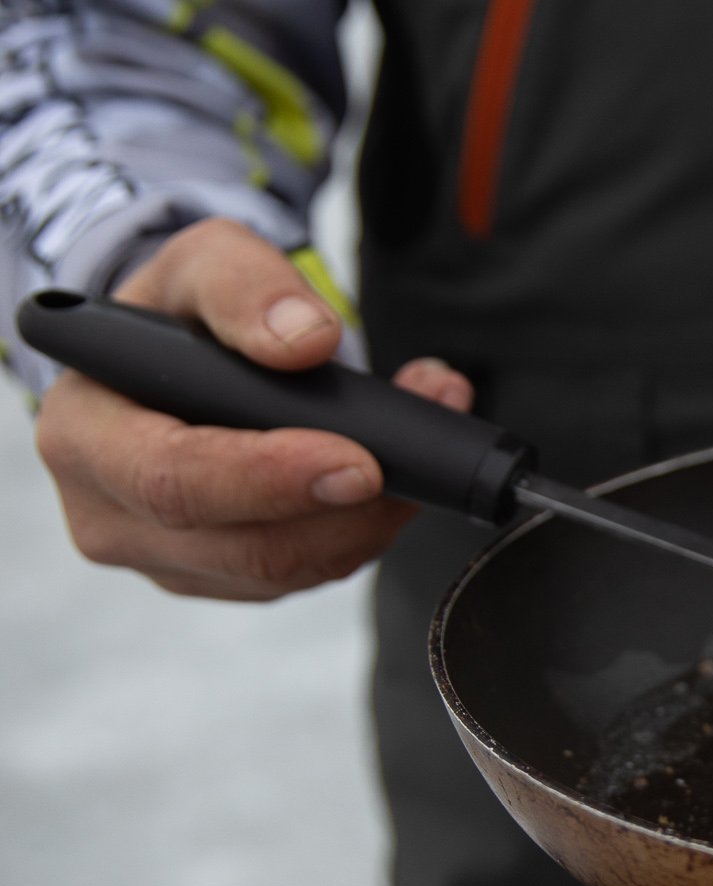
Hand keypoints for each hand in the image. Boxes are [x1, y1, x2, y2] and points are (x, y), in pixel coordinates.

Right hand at [33, 217, 472, 600]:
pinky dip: (362, 534)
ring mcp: (170, 563)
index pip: (174, 480)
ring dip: (371, 520)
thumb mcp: (200, 264)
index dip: (271, 478)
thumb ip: (244, 285)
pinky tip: (389, 486)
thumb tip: (305, 340)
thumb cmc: (179, 318)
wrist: (177, 366)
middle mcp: (112, 516)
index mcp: (83, 438)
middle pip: (249, 548)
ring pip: (292, 571)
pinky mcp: (225, 583)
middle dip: (347, 510)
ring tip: (418, 451)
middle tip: (414, 459)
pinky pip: (309, 576)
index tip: (359, 461)